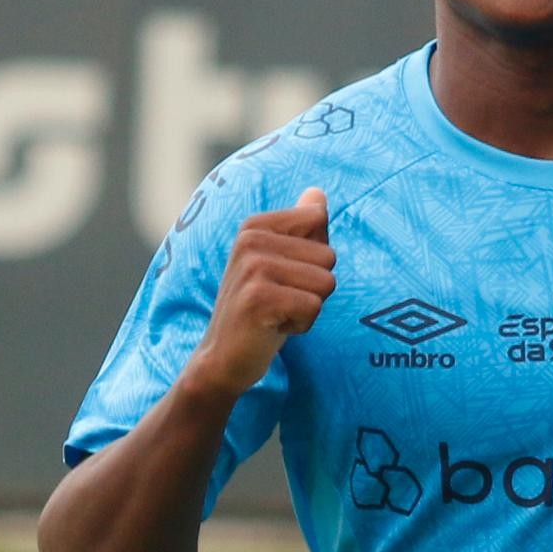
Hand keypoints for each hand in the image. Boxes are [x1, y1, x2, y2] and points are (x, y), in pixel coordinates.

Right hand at [182, 188, 331, 398]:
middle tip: (280, 302)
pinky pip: (314, 307)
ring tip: (277, 314)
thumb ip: (300, 228)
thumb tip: (318, 193)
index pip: (318, 221)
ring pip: (325, 283)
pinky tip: (274, 328)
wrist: (223, 358)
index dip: (313, 259)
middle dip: (314, 288)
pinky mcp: (258, 298)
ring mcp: (252, 268)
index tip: (283, 278)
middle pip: (329, 256)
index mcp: (255, 225)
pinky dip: (301, 326)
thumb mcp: (278, 263)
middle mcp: (250, 240)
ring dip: (308, 308)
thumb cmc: (260, 309)